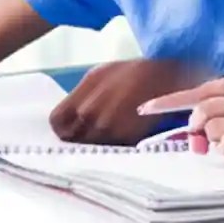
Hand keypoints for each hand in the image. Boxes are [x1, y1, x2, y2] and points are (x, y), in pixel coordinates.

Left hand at [48, 59, 203, 145]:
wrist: (167, 77)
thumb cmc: (132, 74)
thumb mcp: (99, 74)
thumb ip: (80, 96)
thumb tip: (69, 116)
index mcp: (83, 94)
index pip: (57, 122)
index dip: (61, 128)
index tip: (68, 128)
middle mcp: (92, 113)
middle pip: (72, 138)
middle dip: (78, 136)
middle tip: (89, 131)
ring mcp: (109, 129)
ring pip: (91, 146)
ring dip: (96, 142)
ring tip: (108, 131)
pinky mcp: (126, 140)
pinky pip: (111, 149)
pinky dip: (113, 145)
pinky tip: (121, 133)